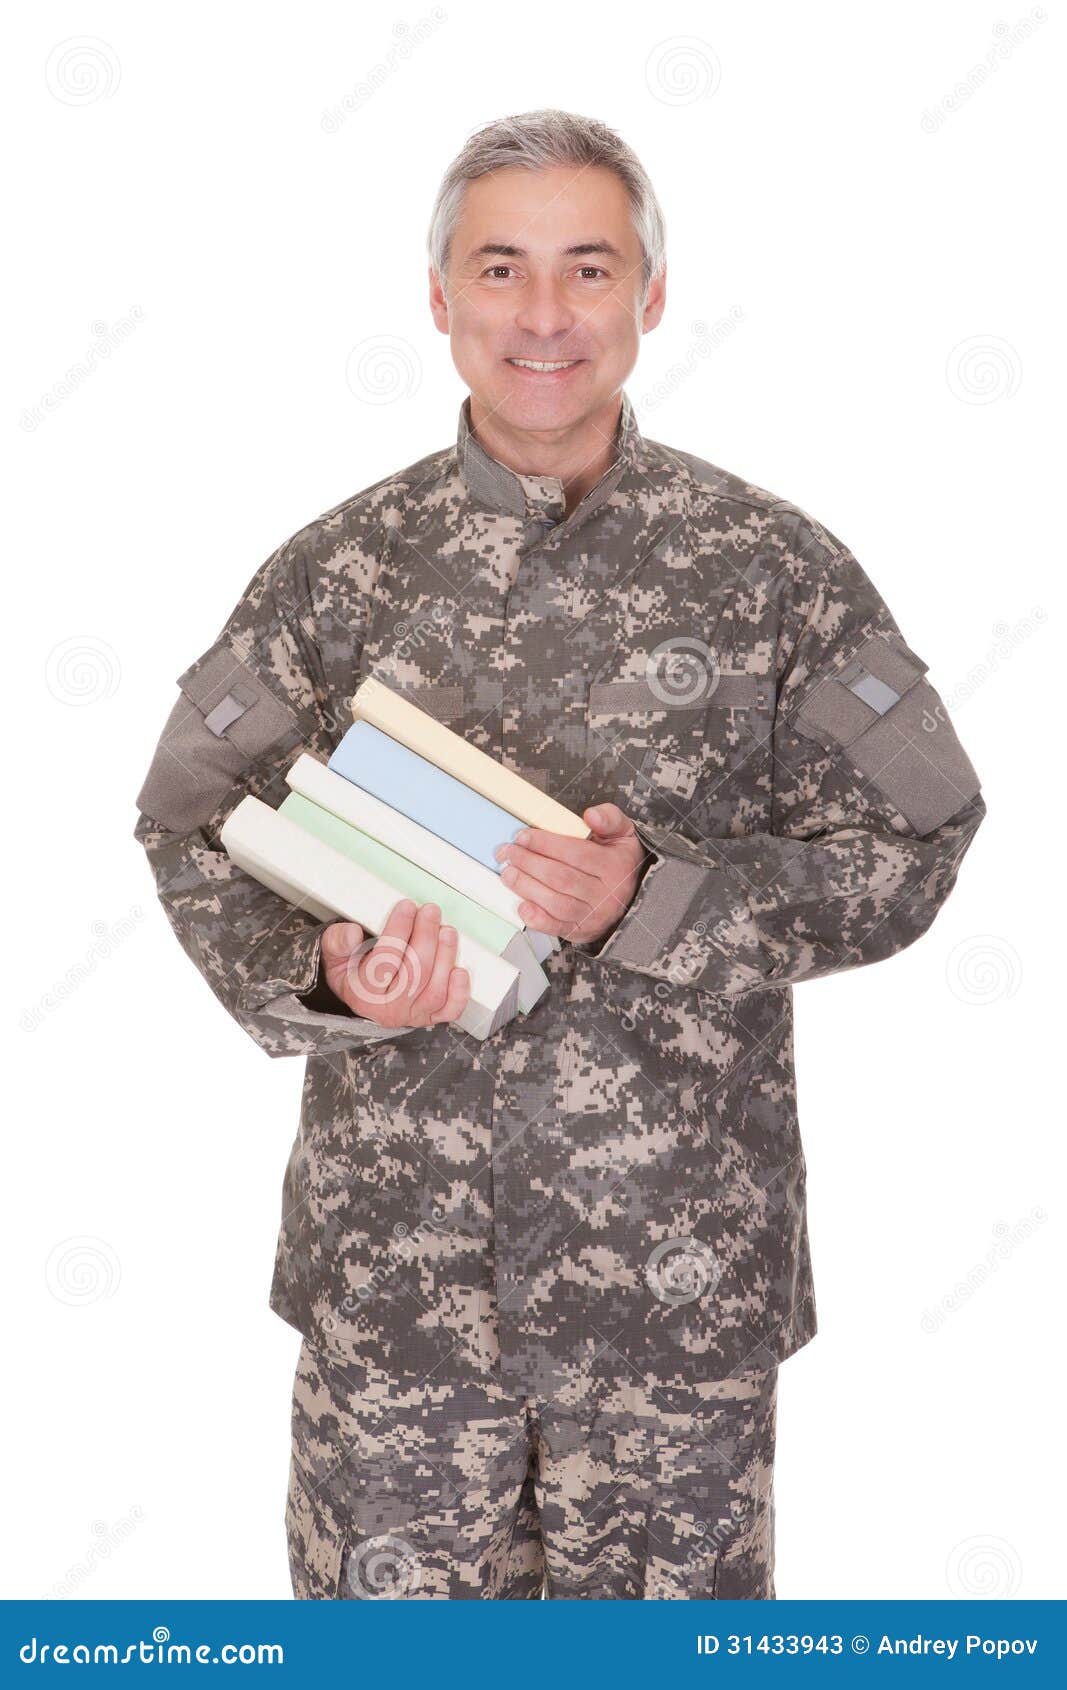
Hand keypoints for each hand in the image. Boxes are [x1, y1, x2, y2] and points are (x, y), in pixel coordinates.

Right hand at [320, 900, 470, 1027]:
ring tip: (446, 931)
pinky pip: (449, 1010)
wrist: (361, 997)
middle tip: (430, 911)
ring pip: (434, 990)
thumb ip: (338, 941)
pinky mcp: (430, 1016)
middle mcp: (388, 1009)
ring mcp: (411, 1014)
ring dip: (444, 957)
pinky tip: (460, 970)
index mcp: (363, 993)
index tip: (407, 906)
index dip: (399, 930)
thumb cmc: (351, 972)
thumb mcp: (335, 956)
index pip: (384, 960)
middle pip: (414, 973)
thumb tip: (352, 933)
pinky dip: (459, 993)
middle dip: (426, 937)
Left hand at [493, 802, 645, 943]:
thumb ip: (609, 818)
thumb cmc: (619, 861)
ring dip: (527, 887)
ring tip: (507, 873)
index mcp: (615, 866)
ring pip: (557, 903)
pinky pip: (557, 927)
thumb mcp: (622, 834)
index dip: (546, 844)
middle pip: (562, 878)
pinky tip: (521, 905)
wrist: (631, 898)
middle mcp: (606, 894)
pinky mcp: (582, 931)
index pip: (576, 853)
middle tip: (508, 852)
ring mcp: (594, 915)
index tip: (523, 836)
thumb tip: (591, 815)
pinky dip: (537, 919)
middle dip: (529, 863)